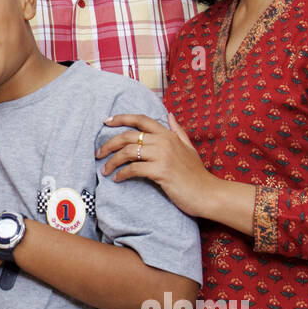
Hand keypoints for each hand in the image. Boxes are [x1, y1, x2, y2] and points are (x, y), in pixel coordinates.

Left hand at [96, 112, 213, 215]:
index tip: (106, 122)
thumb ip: (178, 131)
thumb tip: (169, 115)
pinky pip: (134, 168)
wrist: (208, 193)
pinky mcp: (161, 171)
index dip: (121, 118)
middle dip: (109, 144)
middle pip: (128, 136)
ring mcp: (163, 155)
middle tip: (98, 154)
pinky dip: (122, 174)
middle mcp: (164, 141)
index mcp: (169, 134)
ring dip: (112, 161)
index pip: (141, 120)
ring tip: (105, 170)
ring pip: (128, 151)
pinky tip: (117, 179)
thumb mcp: (189, 147)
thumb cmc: (197, 174)